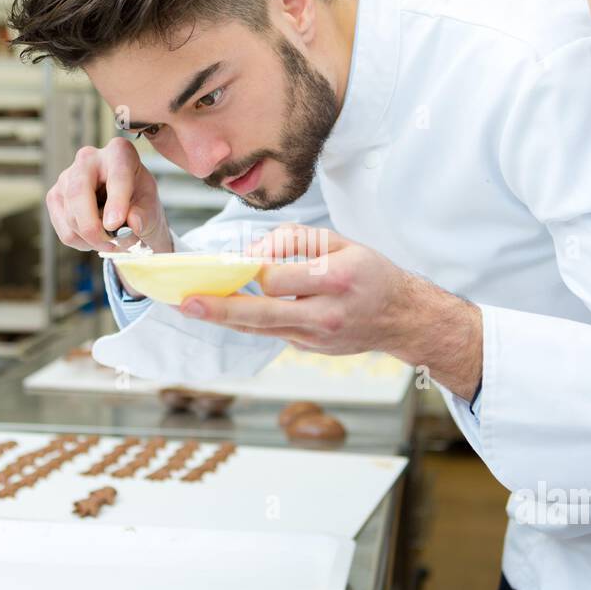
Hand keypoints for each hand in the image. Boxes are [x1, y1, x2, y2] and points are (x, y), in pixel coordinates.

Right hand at [46, 138, 172, 254]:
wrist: (126, 210)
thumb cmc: (140, 204)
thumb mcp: (151, 209)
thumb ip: (145, 216)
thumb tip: (132, 223)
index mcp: (119, 153)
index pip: (117, 175)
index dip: (116, 200)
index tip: (115, 224)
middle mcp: (88, 158)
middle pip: (79, 193)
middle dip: (93, 227)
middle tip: (111, 246)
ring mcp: (66, 177)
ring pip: (71, 216)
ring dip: (92, 239)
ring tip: (111, 240)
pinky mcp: (54, 197)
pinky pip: (64, 230)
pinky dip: (82, 242)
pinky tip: (96, 237)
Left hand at [178, 224, 483, 399]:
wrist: (403, 318)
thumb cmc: (370, 273)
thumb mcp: (341, 242)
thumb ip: (294, 241)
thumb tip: (252, 256)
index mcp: (337, 281)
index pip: (280, 279)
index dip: (255, 269)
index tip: (239, 262)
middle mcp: (325, 315)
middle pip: (262, 314)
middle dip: (221, 308)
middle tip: (187, 303)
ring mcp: (316, 338)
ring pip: (259, 328)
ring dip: (224, 317)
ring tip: (192, 306)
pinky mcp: (309, 349)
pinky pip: (271, 331)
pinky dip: (252, 318)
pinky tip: (236, 308)